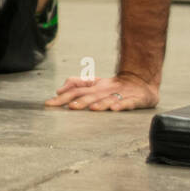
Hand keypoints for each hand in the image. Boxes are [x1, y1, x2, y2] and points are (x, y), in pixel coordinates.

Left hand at [44, 73, 159, 110]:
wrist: (140, 81)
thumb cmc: (113, 86)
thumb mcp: (93, 84)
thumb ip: (76, 85)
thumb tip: (58, 90)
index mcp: (94, 87)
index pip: (75, 91)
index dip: (62, 97)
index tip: (49, 104)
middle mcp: (104, 91)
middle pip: (90, 96)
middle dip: (80, 101)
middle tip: (70, 107)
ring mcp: (119, 95)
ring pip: (108, 100)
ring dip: (100, 104)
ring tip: (92, 109)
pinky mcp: (134, 100)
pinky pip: (127, 103)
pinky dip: (121, 105)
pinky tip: (114, 109)